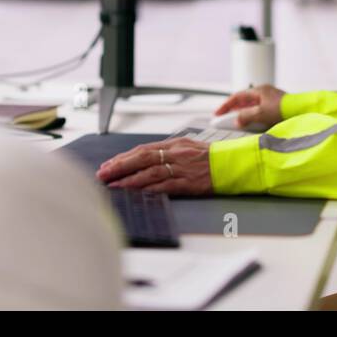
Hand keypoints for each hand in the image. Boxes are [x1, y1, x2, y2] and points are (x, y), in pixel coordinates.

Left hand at [96, 137, 211, 194]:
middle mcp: (176, 153)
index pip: (143, 149)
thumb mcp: (188, 148)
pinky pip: (164, 185)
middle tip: (103, 173)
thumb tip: (146, 160)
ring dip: (129, 179)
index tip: (108, 165)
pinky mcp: (189, 182)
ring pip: (150, 172)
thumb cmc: (211, 158)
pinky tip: (136, 192)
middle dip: (120, 166)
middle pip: (141, 158)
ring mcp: (182, 168)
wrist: (234, 164)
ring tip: (113, 185)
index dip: (123, 157)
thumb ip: (168, 152)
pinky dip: (148, 189)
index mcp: (174, 144)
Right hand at [214, 84, 285, 128]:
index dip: (226, 105)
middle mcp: (265, 92)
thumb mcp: (261, 113)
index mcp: (259, 90)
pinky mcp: (276, 107)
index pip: (237, 96)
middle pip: (244, 101)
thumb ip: (246, 116)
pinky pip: (259, 110)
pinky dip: (252, 116)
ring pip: (252, 106)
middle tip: (224, 118)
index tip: (217, 114)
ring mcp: (271, 99)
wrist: (302, 111)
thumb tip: (236, 120)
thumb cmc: (283, 110)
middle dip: (233, 110)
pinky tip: (251, 123)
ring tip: (235, 122)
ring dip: (243, 114)